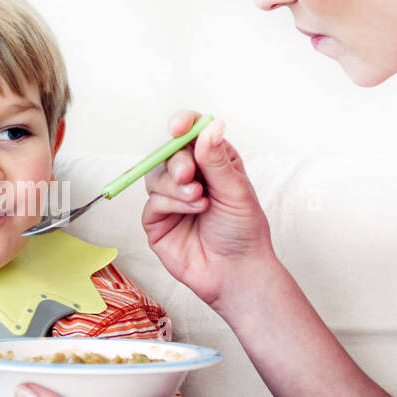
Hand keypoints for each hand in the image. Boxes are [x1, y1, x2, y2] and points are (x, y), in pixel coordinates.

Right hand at [142, 110, 275, 310]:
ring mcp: (170, 199)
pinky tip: (193, 211)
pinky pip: (153, 202)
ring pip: (155, 176)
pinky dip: (171, 204)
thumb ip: (217, 160)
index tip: (179, 127)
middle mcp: (189, 178)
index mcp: (211, 163)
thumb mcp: (236, 190)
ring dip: (176, 186)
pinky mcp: (157, 221)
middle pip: (167, 154)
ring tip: (199, 200)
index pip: (190, 134)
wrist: (236, 271)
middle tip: (190, 174)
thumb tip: (210, 126)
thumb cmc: (243, 232)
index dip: (182, 125)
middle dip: (177, 161)